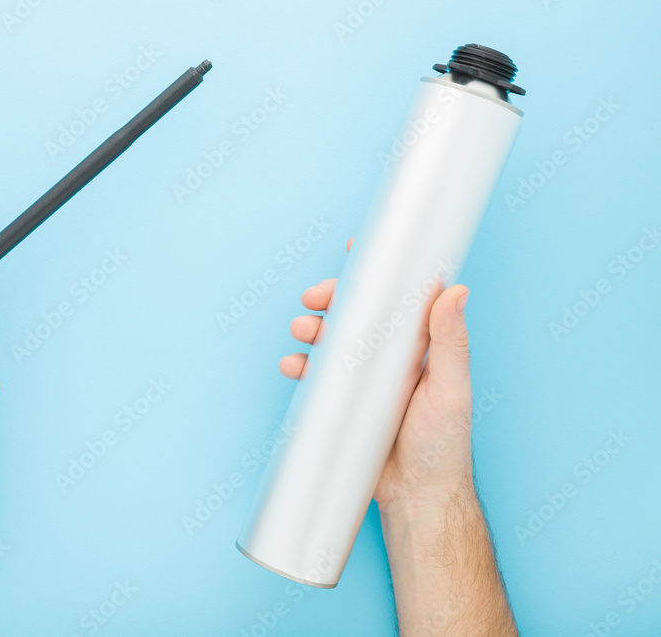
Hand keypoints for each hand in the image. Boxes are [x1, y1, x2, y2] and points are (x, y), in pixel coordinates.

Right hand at [279, 238, 473, 511]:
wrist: (416, 498)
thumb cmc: (445, 446)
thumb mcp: (451, 389)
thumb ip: (451, 341)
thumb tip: (455, 290)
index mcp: (420, 347)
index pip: (399, 298)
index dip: (378, 273)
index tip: (357, 250)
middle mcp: (392, 358)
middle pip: (358, 315)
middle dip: (334, 300)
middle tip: (314, 297)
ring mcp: (366, 380)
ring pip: (334, 341)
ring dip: (313, 329)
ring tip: (301, 330)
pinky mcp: (345, 403)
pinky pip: (319, 376)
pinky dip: (302, 366)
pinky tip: (293, 365)